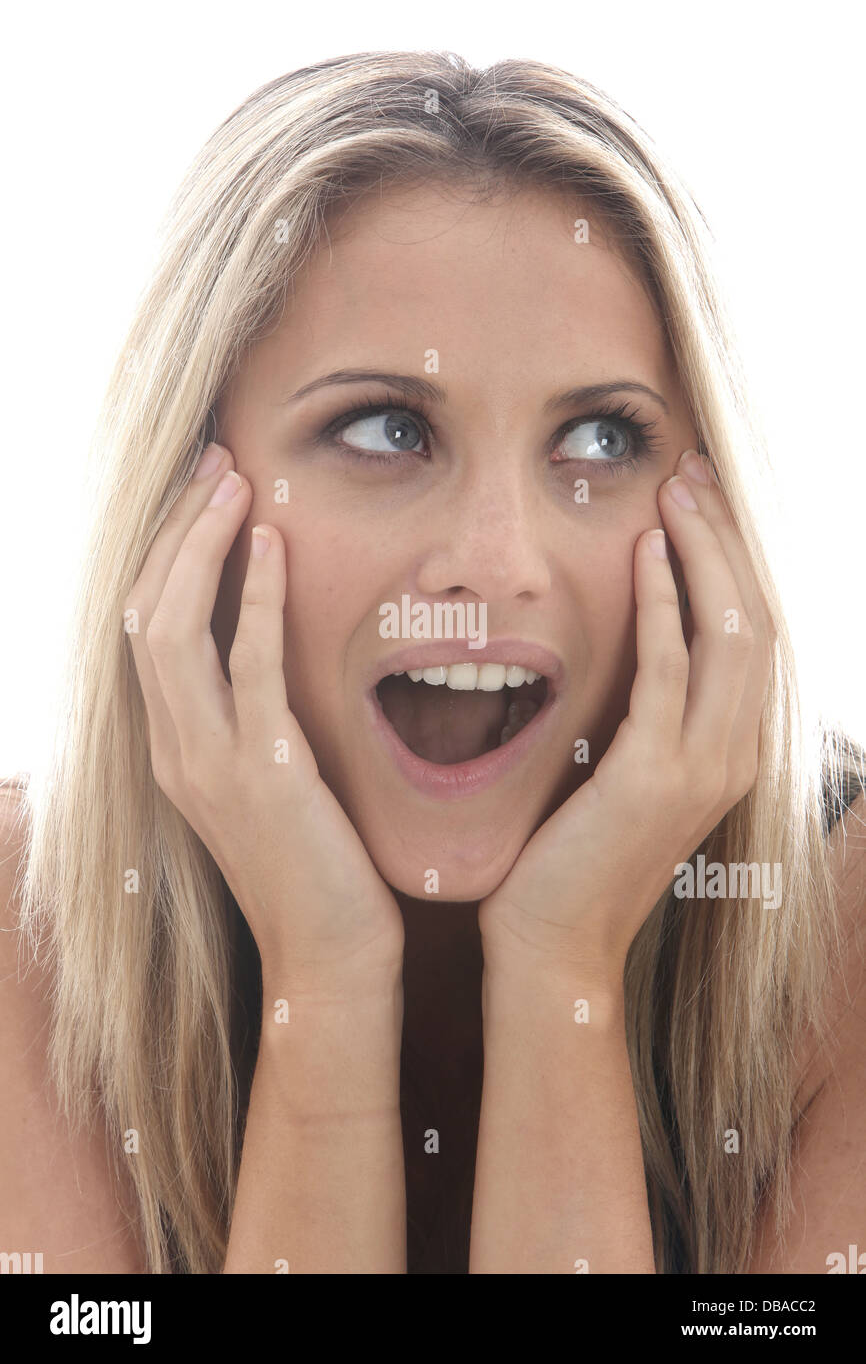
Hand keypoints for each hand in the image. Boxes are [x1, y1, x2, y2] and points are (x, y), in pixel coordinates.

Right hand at [127, 443, 403, 993]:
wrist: (331, 962)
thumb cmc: (316, 872)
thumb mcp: (268, 788)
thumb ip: (253, 724)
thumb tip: (269, 660)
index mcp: (175, 751)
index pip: (145, 630)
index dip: (167, 554)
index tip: (203, 494)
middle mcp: (174, 751)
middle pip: (143, 613)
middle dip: (175, 530)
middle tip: (214, 463)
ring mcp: (209, 764)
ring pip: (172, 629)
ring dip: (200, 546)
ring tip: (235, 482)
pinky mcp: (263, 774)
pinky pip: (247, 667)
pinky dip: (253, 597)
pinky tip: (272, 546)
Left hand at [477, 448, 775, 988]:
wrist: (555, 947)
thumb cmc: (576, 860)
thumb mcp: (628, 780)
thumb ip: (649, 719)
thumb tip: (640, 651)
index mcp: (730, 754)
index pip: (753, 636)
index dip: (735, 563)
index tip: (703, 503)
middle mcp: (734, 757)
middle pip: (755, 619)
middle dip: (727, 539)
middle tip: (694, 475)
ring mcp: (702, 769)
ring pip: (728, 633)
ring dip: (703, 552)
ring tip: (675, 492)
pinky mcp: (653, 776)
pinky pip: (669, 669)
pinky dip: (664, 602)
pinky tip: (646, 552)